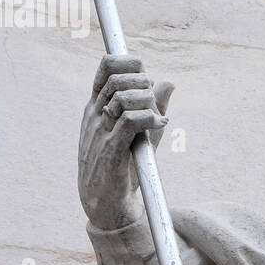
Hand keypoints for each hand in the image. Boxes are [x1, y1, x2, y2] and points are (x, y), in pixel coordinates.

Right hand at [78, 54, 173, 230]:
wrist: (105, 202)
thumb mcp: (139, 131)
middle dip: (143, 84)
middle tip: (153, 101)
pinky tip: (160, 125)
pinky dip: (150, 119)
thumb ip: (152, 107)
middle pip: (118, 79)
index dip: (128, 62)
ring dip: (148, 102)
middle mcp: (95, 115)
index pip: (106, 68)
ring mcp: (101, 132)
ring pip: (124, 98)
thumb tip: (168, 82)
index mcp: (97, 107)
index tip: (144, 74)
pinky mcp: (111, 150)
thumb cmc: (122, 165)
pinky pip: (130, 121)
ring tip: (157, 117)